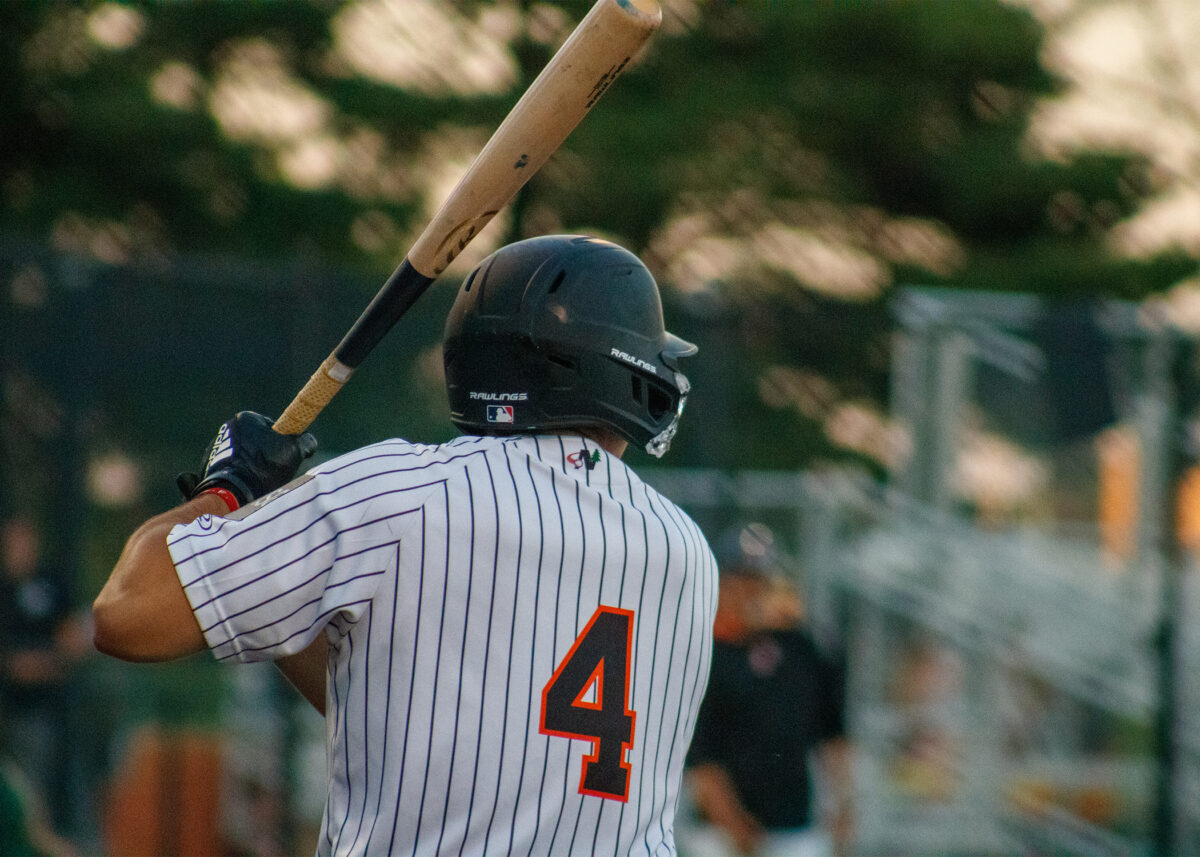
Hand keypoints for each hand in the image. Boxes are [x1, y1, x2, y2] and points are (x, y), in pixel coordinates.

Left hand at [177, 411, 316, 507]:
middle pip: (258, 439)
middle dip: (268, 452)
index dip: (284, 440)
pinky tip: (247, 483)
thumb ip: (306, 440)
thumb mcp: (295, 451)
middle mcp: (228, 427)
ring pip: (245, 453)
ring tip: (261, 478)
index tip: (287, 454)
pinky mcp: (210, 463)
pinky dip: (241, 472)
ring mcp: (216, 446)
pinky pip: (233, 465)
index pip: (273, 426)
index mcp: (246, 418)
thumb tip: (309, 441)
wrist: (233, 493)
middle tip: (276, 468)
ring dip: (254, 463)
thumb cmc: (264, 467)